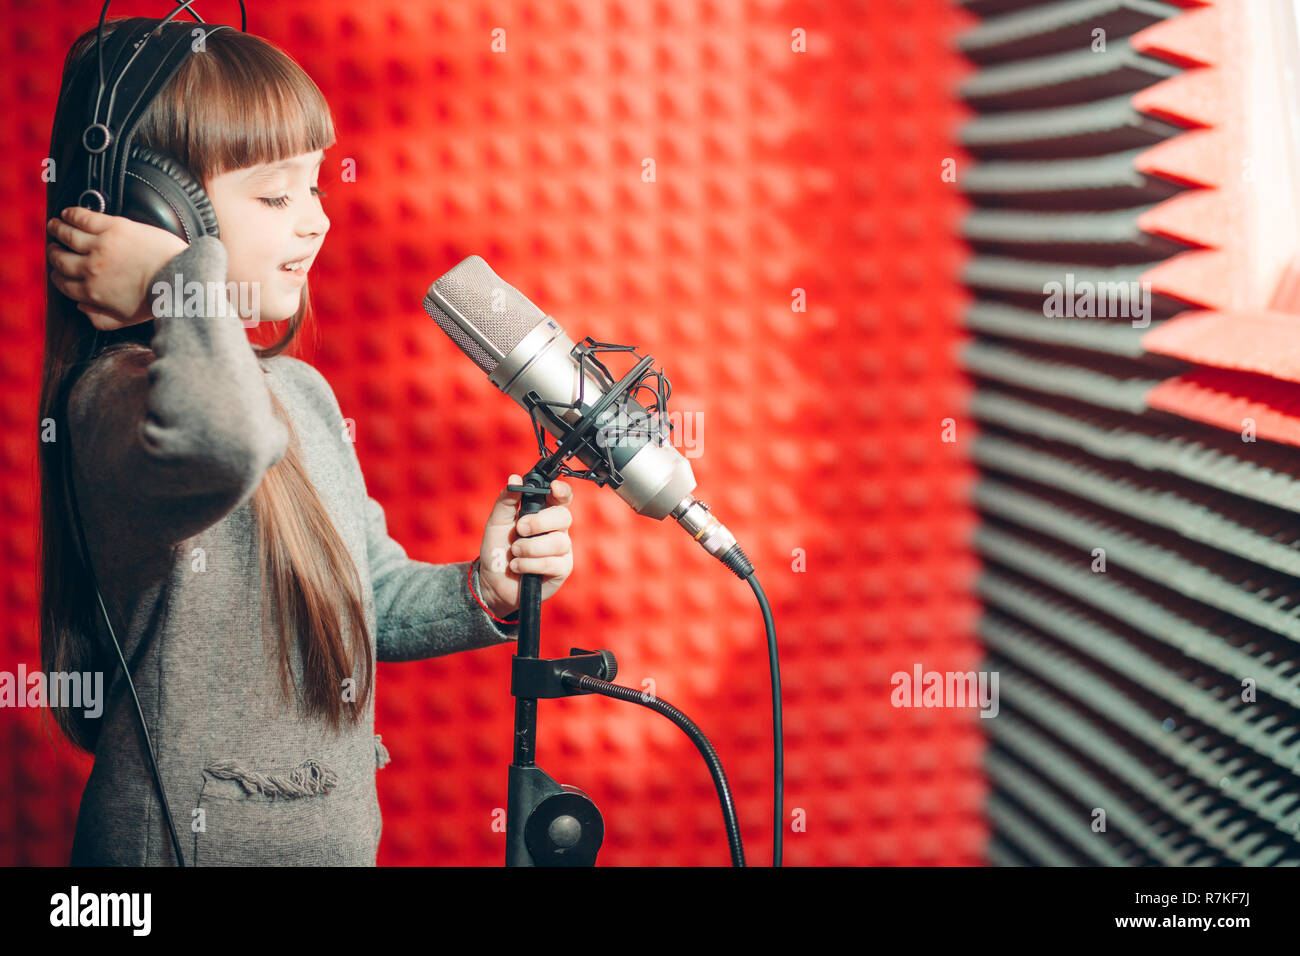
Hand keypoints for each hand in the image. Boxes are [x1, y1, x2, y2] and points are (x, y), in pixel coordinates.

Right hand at [46, 206, 189, 329]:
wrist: (181, 279)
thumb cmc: (159, 299)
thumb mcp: (126, 319)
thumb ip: (100, 318)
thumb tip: (82, 308)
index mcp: (92, 293)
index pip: (64, 284)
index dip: (58, 277)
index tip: (58, 271)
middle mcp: (90, 270)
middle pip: (61, 260)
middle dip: (54, 254)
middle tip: (54, 248)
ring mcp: (100, 247)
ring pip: (68, 235)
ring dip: (57, 230)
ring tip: (55, 226)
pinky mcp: (113, 227)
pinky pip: (83, 217)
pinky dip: (72, 214)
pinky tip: (68, 213)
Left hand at [477, 474, 574, 617]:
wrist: (492, 581)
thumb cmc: (498, 549)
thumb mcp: (497, 522)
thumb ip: (506, 500)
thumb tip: (514, 478)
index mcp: (544, 513)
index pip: (562, 497)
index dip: (562, 491)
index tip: (552, 488)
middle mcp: (557, 529)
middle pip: (564, 517)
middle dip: (539, 522)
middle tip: (520, 529)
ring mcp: (562, 550)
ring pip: (557, 542)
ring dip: (529, 548)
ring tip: (514, 553)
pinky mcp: (561, 570)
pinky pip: (552, 563)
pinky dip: (529, 565)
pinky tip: (518, 566)